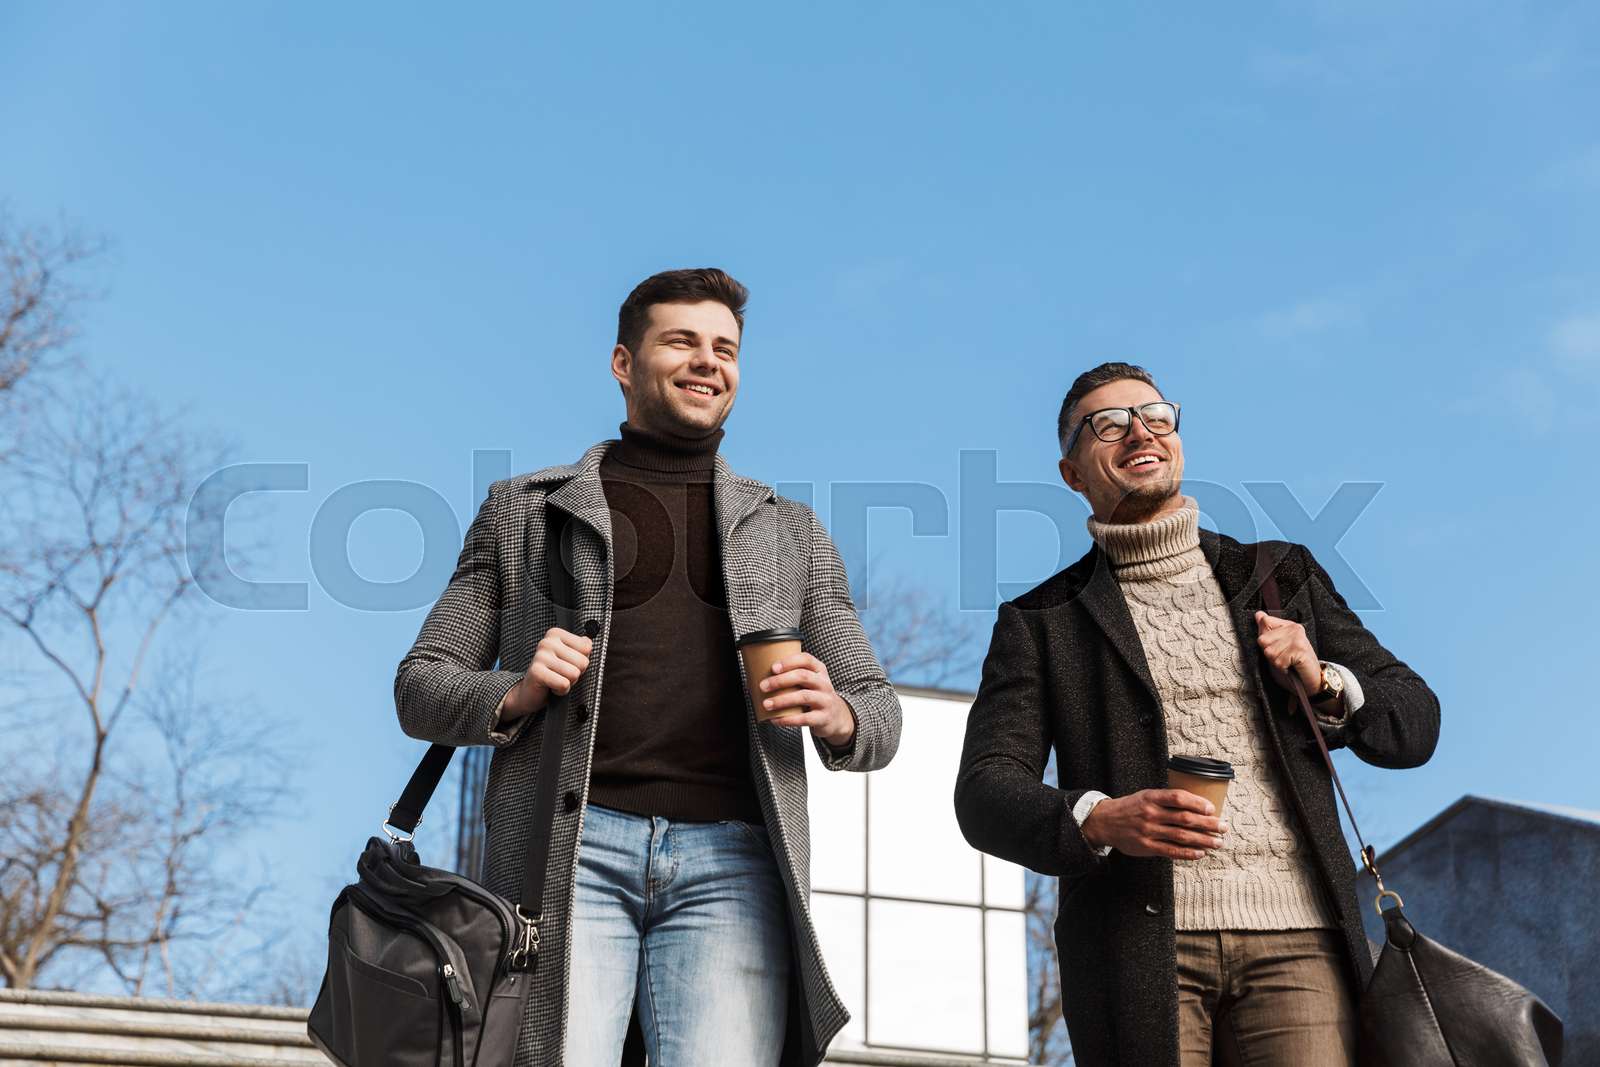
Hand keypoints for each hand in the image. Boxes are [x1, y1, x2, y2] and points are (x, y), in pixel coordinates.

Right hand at [501, 627, 593, 722]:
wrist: (530, 691)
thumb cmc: (554, 672)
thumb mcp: (570, 657)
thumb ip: (582, 648)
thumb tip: (588, 641)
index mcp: (556, 634)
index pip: (586, 647)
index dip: (582, 660)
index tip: (568, 663)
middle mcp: (547, 642)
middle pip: (582, 661)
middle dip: (576, 673)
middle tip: (562, 674)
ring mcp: (540, 656)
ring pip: (574, 673)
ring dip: (568, 682)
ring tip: (556, 679)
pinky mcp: (536, 672)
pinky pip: (563, 684)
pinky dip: (561, 690)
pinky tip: (551, 686)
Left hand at [760, 652, 854, 749]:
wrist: (836, 717)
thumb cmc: (815, 695)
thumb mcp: (810, 682)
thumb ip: (792, 677)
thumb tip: (758, 676)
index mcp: (819, 670)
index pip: (806, 659)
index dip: (789, 662)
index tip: (773, 668)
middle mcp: (824, 684)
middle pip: (803, 676)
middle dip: (780, 680)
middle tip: (763, 686)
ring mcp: (826, 701)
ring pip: (803, 697)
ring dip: (782, 700)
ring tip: (766, 704)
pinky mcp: (823, 718)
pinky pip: (804, 718)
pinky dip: (787, 719)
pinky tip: (774, 719)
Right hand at [1079, 789, 1227, 860]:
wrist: (1104, 822)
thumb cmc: (1130, 808)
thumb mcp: (1145, 796)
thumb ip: (1166, 800)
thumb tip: (1195, 805)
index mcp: (1151, 797)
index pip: (1178, 797)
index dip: (1197, 803)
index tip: (1212, 809)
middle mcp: (1150, 813)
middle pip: (1185, 818)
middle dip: (1208, 824)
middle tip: (1223, 827)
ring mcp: (1148, 831)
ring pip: (1181, 836)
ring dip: (1203, 840)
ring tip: (1218, 842)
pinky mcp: (1146, 846)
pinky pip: (1171, 851)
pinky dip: (1188, 853)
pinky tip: (1200, 853)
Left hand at [1254, 611, 1321, 695]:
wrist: (1311, 681)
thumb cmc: (1293, 665)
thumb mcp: (1276, 647)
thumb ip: (1267, 631)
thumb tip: (1258, 614)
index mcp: (1288, 625)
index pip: (1265, 621)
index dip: (1265, 640)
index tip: (1277, 647)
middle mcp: (1294, 628)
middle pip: (1263, 639)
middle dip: (1269, 653)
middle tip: (1284, 658)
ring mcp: (1298, 638)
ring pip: (1269, 652)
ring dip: (1276, 662)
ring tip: (1288, 663)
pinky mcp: (1300, 650)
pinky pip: (1278, 661)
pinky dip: (1282, 668)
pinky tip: (1292, 667)